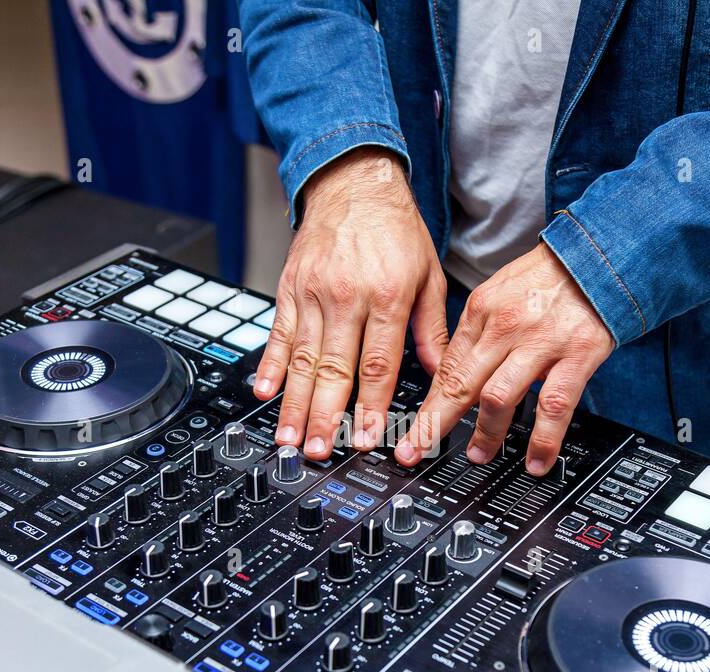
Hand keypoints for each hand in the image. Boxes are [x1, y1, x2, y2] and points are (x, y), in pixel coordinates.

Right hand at [253, 147, 447, 458]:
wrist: (354, 182)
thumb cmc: (395, 229)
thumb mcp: (428, 276)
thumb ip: (433, 331)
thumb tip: (446, 377)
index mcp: (388, 296)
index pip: (378, 363)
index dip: (370, 405)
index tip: (365, 438)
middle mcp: (347, 296)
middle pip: (334, 368)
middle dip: (325, 417)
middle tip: (318, 451)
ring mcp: (313, 293)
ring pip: (302, 358)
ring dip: (294, 403)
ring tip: (289, 437)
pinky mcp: (289, 289)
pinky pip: (277, 333)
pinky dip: (268, 365)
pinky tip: (263, 392)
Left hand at [395, 242, 614, 475]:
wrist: (599, 255)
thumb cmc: (548, 278)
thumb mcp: (499, 292)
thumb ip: (477, 333)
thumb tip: (452, 373)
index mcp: (482, 310)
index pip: (447, 367)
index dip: (428, 405)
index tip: (412, 433)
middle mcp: (506, 327)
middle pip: (461, 384)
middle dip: (435, 424)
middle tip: (417, 452)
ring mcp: (541, 343)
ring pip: (500, 398)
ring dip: (486, 434)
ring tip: (479, 455)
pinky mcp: (576, 356)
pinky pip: (553, 406)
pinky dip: (542, 439)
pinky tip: (535, 460)